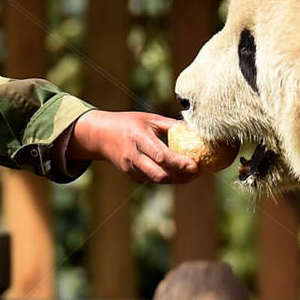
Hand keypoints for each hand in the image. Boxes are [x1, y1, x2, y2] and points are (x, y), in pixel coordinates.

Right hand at [65, 110, 199, 183]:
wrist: (100, 135)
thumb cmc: (129, 123)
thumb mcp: (149, 119)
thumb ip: (171, 125)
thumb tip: (195, 130)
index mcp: (138, 137)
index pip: (161, 155)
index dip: (179, 163)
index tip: (196, 165)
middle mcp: (132, 155)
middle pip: (159, 173)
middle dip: (181, 176)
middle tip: (198, 172)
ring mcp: (130, 167)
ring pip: (157, 179)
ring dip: (176, 179)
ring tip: (192, 174)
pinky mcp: (130, 175)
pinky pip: (152, 180)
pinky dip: (167, 178)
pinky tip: (179, 174)